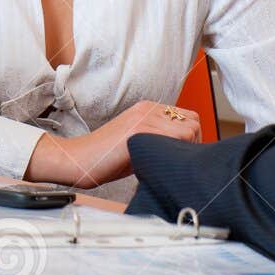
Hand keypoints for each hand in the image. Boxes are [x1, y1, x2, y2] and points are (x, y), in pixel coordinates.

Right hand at [24, 100, 201, 188]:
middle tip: (181, 162)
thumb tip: (184, 152)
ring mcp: (144, 118)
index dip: (193, 138)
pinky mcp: (138, 130)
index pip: (189, 117)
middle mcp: (148, 109)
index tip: (184, 155)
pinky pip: (174, 138)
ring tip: (173, 165)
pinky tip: (165, 165)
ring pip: (189, 131)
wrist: (79, 159)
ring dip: (187, 150)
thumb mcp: (138, 142)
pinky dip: (176, 154)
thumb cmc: (107, 158)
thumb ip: (158, 139)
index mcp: (147, 108)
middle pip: (194, 122)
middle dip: (195, 144)